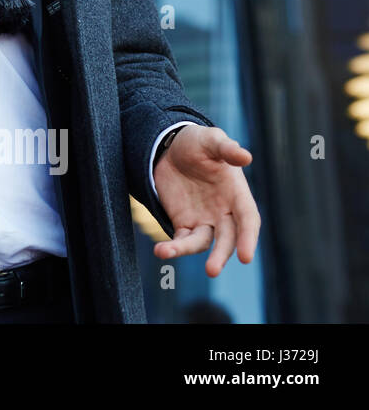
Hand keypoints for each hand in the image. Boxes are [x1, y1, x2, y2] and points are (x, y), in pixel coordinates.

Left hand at [152, 125, 259, 276]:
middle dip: (222, 255)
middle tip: (212, 270)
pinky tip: (161, 250)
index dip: (248, 238)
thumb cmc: (198, 143)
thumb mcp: (211, 140)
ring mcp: (204, 219)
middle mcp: (224, 212)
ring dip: (186, 251)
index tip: (245, 257)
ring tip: (166, 253)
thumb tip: (245, 156)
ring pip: (202, 243)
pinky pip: (181, 239)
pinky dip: (173, 247)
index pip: (248, 220)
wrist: (170, 147)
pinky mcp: (183, 223)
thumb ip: (226, 148)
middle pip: (227, 238)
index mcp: (237, 194)